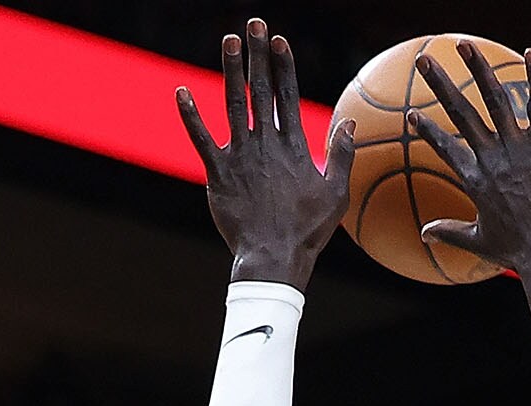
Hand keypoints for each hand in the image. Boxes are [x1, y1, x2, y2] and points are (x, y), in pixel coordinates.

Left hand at [176, 19, 354, 288]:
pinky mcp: (218, 174)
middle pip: (261, 91)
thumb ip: (341, 156)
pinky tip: (181, 91)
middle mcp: (266, 145)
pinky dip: (190, 115)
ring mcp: (240, 157)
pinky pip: (201, 139)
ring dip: (232, 70)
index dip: (283, 66)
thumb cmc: (307, 231)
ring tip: (230, 39)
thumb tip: (349, 123)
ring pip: (234, 104)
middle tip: (256, 22)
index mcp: (293, 147)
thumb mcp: (336, 194)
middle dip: (259, 54)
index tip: (279, 40)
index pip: (287, 97)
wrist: (274, 257)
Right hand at [410, 43, 530, 272]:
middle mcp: (491, 160)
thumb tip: (425, 235)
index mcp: (474, 180)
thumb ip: (450, 233)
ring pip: (495, 101)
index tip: (412, 114)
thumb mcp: (478, 242)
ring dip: (478, 70)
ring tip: (463, 46)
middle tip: (423, 61)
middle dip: (440, 85)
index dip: (428, 130)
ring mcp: (517, 152)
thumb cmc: (516, 252)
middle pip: (461, 113)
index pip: (446, 148)